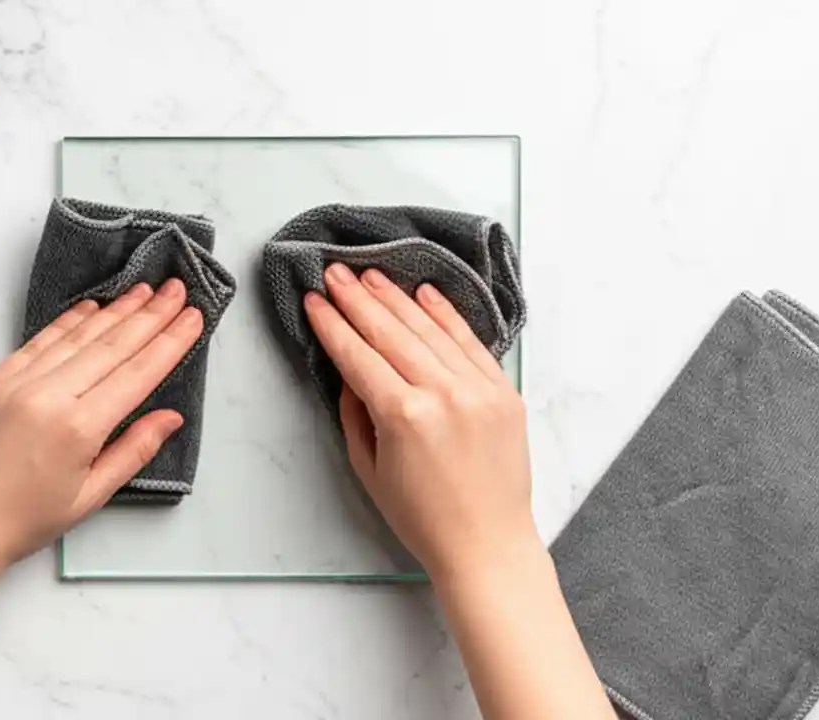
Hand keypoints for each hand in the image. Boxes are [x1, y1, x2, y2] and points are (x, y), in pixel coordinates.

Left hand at [0, 279, 201, 576]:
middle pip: (112, 346)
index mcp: (78, 429)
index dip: (170, 342)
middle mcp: (48, 396)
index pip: (137, 374)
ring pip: (77, 337)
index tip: (194, 316)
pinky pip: (38, 342)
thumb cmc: (22, 522)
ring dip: (115, 311)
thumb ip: (133, 451)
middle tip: (178, 289)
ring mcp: (15, 383)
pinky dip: (68, 322)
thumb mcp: (89, 497)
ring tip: (145, 290)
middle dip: (150, 315)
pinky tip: (91, 307)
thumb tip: (171, 417)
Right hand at [304, 264, 536, 583]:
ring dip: (396, 298)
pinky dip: (446, 315)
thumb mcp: (369, 470)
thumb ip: (355, 414)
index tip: (314, 300)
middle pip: (390, 332)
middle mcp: (442, 394)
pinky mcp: (504, 392)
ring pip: (429, 329)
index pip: (358, 356)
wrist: (487, 544)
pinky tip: (423, 293)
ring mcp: (478, 389)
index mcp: (403, 417)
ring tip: (370, 275)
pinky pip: (470, 342)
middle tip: (335, 272)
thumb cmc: (422, 518)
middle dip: (357, 299)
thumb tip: (349, 370)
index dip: (331, 325)